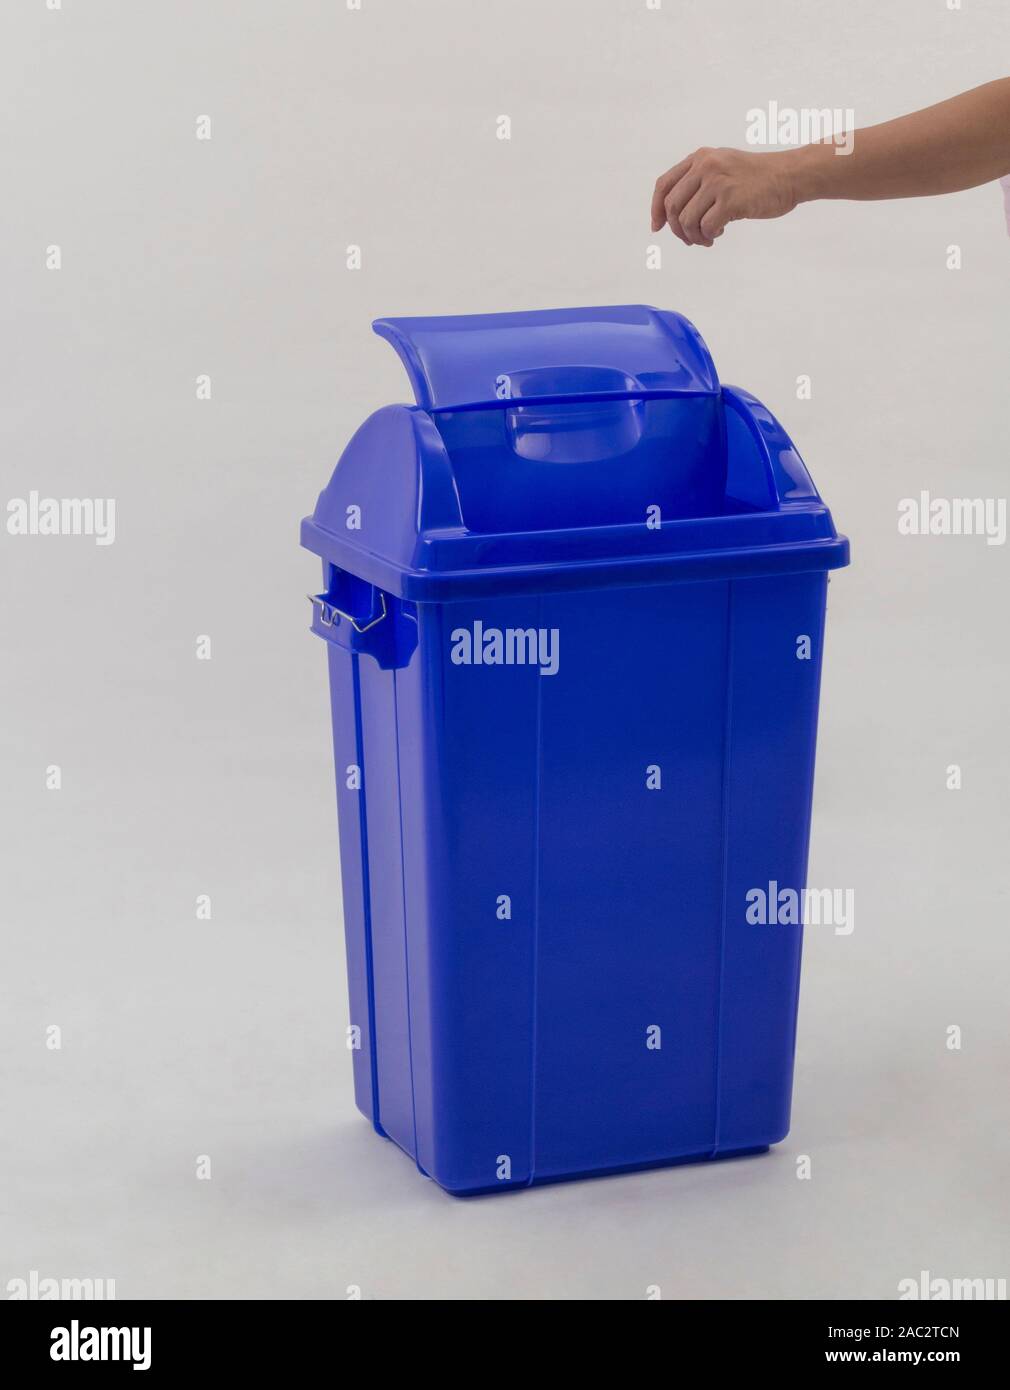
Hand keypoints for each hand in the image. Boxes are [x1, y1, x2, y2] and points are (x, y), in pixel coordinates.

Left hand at [651, 146, 803, 246]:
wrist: (789, 176)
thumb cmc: (757, 178)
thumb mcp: (723, 167)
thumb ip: (699, 181)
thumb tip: (672, 215)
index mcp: (700, 158)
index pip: (664, 185)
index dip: (656, 209)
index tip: (658, 227)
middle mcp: (706, 166)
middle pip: (672, 207)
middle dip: (677, 230)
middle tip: (690, 240)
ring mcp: (718, 182)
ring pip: (687, 220)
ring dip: (693, 237)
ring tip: (707, 238)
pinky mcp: (731, 199)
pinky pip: (705, 227)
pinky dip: (708, 235)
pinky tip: (719, 233)